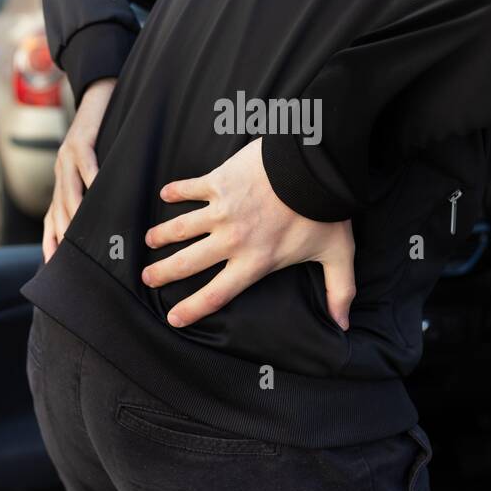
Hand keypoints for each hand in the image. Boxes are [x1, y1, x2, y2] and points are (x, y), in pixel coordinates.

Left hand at [43, 77, 115, 261]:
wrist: (97, 92)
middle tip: (72, 261)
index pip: (51, 218)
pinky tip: (99, 192)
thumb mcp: (93, 165)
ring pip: (69, 192)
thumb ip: (93, 189)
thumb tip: (104, 216)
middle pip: (57, 211)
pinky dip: (92, 179)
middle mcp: (60, 172)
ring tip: (83, 237)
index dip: (50, 242)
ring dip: (74, 215)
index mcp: (62, 180)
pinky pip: (86, 163)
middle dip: (62, 237)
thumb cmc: (102, 133)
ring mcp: (67, 156)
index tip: (54, 267)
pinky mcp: (81, 139)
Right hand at [141, 137, 355, 330]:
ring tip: (149, 240)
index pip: (216, 295)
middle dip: (163, 273)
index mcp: (255, 262)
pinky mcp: (219, 182)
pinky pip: (189, 188)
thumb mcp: (337, 254)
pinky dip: (176, 191)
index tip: (173, 318)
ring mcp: (221, 210)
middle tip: (148, 277)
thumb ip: (339, 291)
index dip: (192, 309)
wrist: (313, 166)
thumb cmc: (325, 210)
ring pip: (180, 227)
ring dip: (162, 235)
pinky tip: (165, 193)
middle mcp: (231, 240)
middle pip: (187, 263)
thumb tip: (343, 325)